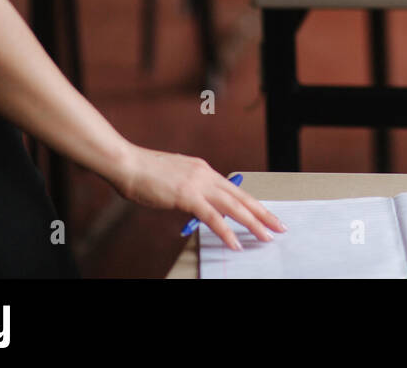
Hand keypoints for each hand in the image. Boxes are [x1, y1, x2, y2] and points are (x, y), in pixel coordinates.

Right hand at [109, 145, 286, 249]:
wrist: (127, 164)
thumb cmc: (145, 173)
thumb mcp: (174, 178)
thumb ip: (190, 189)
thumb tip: (199, 205)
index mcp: (204, 169)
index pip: (235, 189)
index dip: (253, 203)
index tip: (266, 214)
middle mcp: (206, 174)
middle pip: (242, 197)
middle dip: (263, 213)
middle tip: (279, 226)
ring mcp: (198, 184)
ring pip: (234, 206)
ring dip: (253, 223)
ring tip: (266, 236)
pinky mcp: (187, 196)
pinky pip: (212, 218)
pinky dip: (226, 232)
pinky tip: (235, 243)